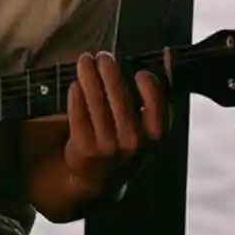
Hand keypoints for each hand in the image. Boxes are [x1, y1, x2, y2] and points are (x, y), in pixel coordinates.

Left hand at [65, 51, 169, 195]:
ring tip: (85, 61)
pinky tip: (75, 84)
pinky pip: (78, 115)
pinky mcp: (85, 149)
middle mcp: (134, 143)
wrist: (101, 178)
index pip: (157, 106)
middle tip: (103, 56)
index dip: (150, 87)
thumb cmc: (127, 141)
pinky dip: (76, 96)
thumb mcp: (148, 129)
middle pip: (120, 98)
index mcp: (155, 136)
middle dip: (110, 72)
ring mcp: (108, 148)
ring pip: (96, 103)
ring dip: (89, 77)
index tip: (140, 72)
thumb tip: (159, 60)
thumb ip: (153, 101)